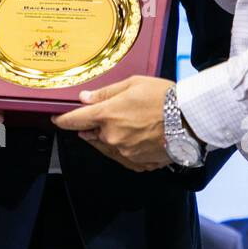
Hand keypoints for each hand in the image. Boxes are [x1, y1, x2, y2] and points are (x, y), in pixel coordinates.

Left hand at [52, 76, 175, 169]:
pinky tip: (133, 140)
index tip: (56, 119)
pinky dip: (123, 149)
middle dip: (93, 126)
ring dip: (107, 138)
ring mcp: (125, 153)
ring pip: (107, 146)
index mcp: (107, 115)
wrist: (191, 120)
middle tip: (106, 115)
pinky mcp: (139, 163)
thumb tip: (84, 98)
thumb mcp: (132, 84)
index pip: (74, 120)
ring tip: (122, 126)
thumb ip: (105, 93)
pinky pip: (123, 158)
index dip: (63, 119)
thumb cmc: (164, 97)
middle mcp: (112, 137)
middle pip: (91, 134)